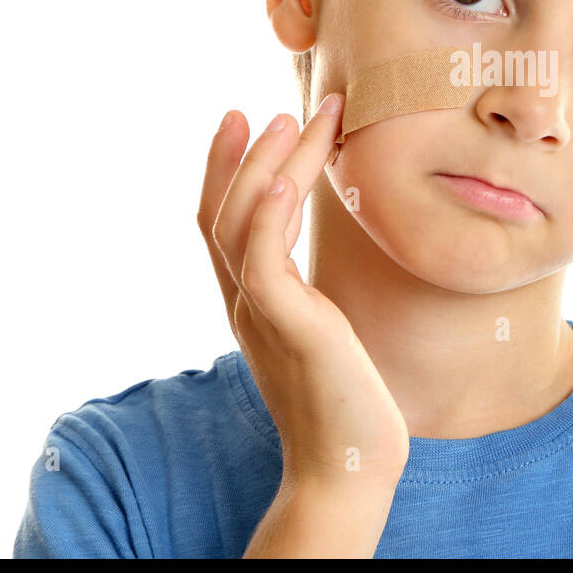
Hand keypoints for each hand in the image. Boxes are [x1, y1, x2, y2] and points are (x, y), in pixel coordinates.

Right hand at [197, 97, 409, 490]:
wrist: (349, 465)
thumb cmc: (347, 400)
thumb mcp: (324, 332)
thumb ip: (309, 297)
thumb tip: (321, 271)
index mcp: (253, 301)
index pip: (224, 222)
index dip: (227, 169)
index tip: (246, 119)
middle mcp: (246, 303)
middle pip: (223, 213)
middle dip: (243, 155)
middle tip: (271, 107)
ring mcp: (261, 316)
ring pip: (242, 225)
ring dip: (264, 167)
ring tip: (289, 119)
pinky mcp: (290, 329)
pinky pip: (264, 264)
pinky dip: (267, 219)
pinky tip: (282, 183)